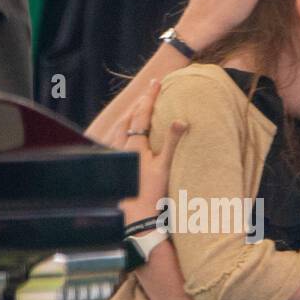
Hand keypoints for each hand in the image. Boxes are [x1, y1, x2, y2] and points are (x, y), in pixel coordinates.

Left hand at [102, 77, 188, 226]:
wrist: (137, 216)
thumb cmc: (152, 192)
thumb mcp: (165, 165)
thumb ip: (172, 141)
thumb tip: (181, 120)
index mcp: (134, 144)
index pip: (142, 114)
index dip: (150, 97)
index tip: (156, 83)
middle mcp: (123, 147)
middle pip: (129, 118)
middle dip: (140, 103)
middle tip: (149, 92)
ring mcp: (118, 156)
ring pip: (121, 128)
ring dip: (130, 116)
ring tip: (138, 108)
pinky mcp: (118, 165)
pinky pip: (118, 139)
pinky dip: (125, 130)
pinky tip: (128, 134)